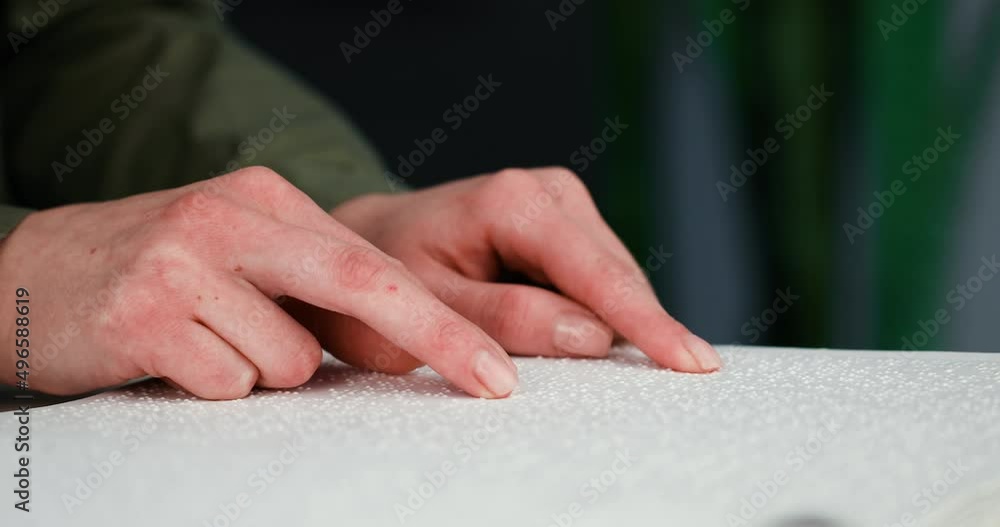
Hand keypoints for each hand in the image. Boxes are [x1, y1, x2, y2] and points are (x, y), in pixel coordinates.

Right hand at [0, 168, 518, 398]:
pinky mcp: (143, 313)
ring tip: (209, 345)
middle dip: (438, 341)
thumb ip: (312, 290)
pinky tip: (173, 359)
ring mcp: (183, 261)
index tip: (497, 369)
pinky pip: (228, 383)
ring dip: (263, 373)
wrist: (28, 276)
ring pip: (288, 361)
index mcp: (263, 199)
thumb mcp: (239, 259)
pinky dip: (214, 387)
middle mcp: (228, 216)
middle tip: (493, 384)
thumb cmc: (158, 276)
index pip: (375, 264)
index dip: (443, 321)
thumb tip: (404, 342)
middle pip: (361, 285)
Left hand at [315, 167, 720, 378]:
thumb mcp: (430, 307)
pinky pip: (599, 280)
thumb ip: (506, 320)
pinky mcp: (567, 223)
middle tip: (609, 372)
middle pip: (616, 279)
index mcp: (515, 202)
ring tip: (550, 341)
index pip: (598, 276)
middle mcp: (550, 190)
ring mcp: (562, 202)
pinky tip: (564, 328)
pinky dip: (593, 312)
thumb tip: (592, 337)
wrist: (367, 245)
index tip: (695, 364)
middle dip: (627, 331)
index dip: (648, 325)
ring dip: (605, 323)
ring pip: (614, 281)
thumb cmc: (385, 277)